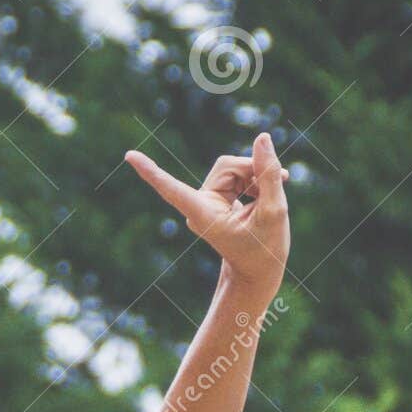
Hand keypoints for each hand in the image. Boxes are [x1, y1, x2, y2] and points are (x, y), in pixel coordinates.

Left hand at [125, 132, 289, 291]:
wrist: (260, 272)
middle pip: (227, 167)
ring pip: (234, 169)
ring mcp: (207, 202)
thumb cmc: (265, 251)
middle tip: (281, 181)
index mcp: (203, 214)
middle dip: (254, 171)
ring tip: (273, 195)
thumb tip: (263, 139)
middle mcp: (200, 205)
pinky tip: (266, 195)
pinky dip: (254, 182)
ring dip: (257, 178)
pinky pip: (236, 177)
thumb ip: (268, 174)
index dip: (152, 172)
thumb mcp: (274, 211)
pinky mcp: (216, 199)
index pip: (172, 189)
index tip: (129, 157)